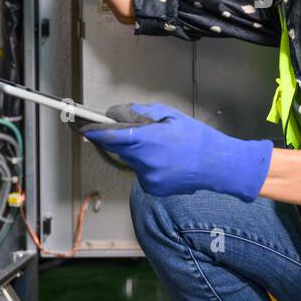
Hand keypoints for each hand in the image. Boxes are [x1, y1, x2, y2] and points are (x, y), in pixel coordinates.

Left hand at [77, 103, 272, 200]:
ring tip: (164, 148)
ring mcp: (148, 177)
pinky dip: (148, 165)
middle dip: (124, 139)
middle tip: (143, 132)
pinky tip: (167, 161)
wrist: (218, 165)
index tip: (82, 127)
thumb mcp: (170, 115)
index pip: (111, 136)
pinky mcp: (153, 188)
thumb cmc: (197, 138)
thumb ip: (140, 113)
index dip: (94, 131)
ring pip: (131, 160)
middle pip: (120, 148)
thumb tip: (117, 114)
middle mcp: (145, 161)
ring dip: (139, 152)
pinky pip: (141, 172)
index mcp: (148, 140)